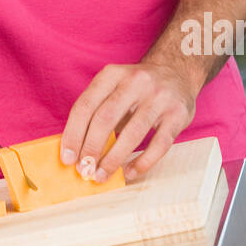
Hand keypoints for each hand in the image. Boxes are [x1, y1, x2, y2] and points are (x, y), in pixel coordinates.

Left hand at [60, 60, 198, 182]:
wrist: (178, 70)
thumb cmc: (137, 87)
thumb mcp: (115, 87)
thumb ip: (98, 111)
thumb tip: (78, 150)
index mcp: (113, 74)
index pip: (86, 105)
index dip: (73, 134)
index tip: (67, 158)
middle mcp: (135, 82)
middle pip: (105, 119)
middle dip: (91, 149)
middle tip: (84, 170)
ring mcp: (159, 97)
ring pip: (132, 134)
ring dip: (113, 160)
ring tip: (101, 175)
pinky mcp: (178, 114)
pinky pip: (159, 144)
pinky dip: (142, 162)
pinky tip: (129, 172)